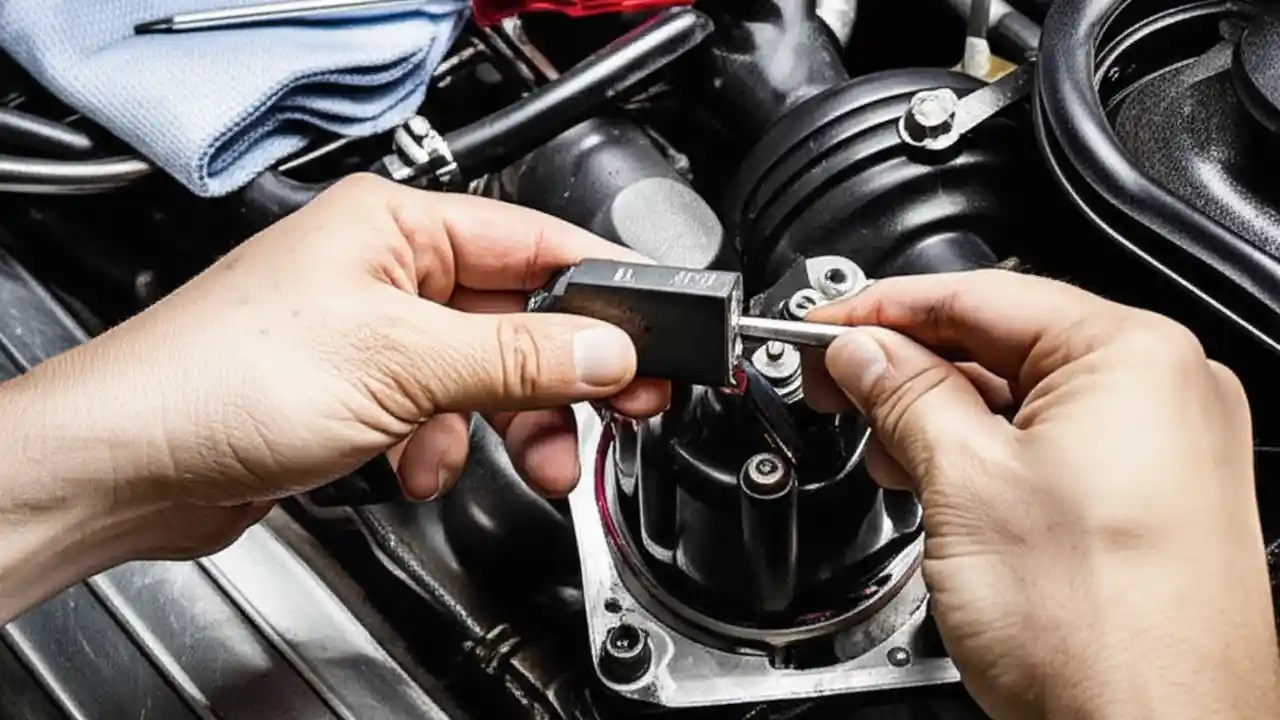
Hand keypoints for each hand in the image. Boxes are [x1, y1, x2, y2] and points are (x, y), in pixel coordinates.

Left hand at [0, 174, 666, 617]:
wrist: (131, 466)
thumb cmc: (219, 380)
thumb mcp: (400, 363)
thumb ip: (516, 357)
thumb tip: (605, 348)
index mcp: (396, 226)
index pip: (536, 240)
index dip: (605, 287)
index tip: (659, 326)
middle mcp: (388, 272)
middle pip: (518, 317)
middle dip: (564, 374)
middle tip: (623, 407)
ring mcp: (374, 335)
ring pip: (485, 375)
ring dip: (507, 423)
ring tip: (534, 460)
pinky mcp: (360, 393)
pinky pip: (440, 416)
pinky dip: (442, 449)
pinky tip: (416, 465)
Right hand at [805, 270, 1278, 718]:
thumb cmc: (1102, 634)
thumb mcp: (964, 484)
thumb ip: (905, 395)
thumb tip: (863, 351)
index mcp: (1134, 358)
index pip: (981, 294)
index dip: (884, 309)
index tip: (826, 328)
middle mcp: (1167, 392)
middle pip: (1004, 344)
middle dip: (909, 368)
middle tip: (838, 387)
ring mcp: (1167, 450)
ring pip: (1025, 400)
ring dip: (942, 417)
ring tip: (884, 450)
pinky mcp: (1154, 502)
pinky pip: (1054, 448)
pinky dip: (986, 456)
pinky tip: (938, 482)